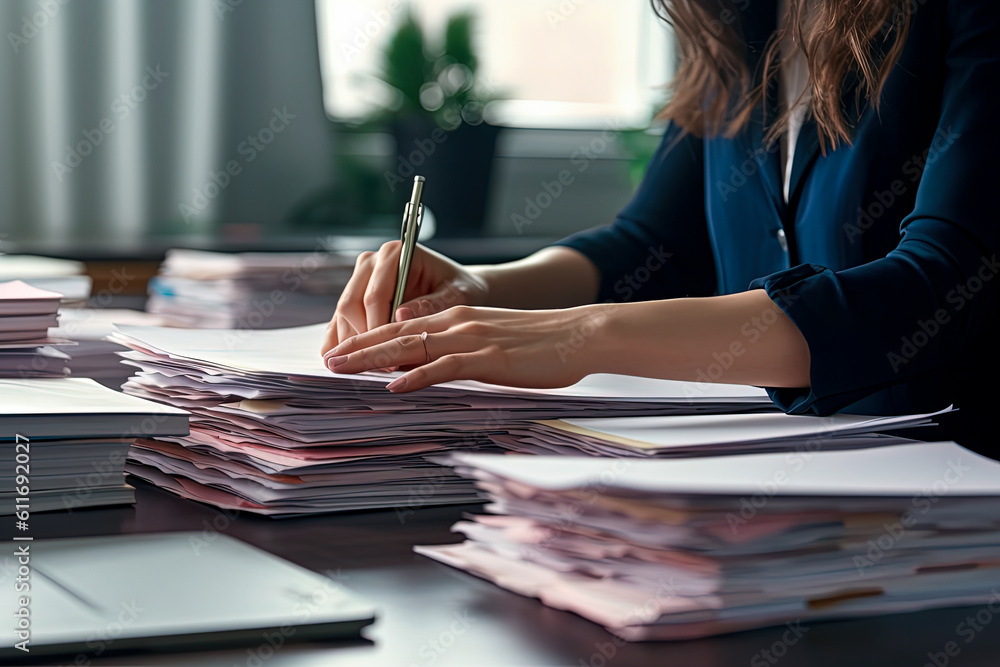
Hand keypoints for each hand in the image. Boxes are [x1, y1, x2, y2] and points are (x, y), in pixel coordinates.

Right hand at [322, 242, 489, 354]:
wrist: (457, 289)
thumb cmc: (460, 289)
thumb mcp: (456, 296)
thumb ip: (431, 304)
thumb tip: (401, 314)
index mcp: (394, 253)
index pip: (374, 295)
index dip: (378, 328)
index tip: (390, 356)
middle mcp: (371, 262)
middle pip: (350, 306)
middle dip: (363, 340)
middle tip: (380, 367)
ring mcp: (359, 280)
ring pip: (342, 316)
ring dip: (354, 345)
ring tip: (374, 369)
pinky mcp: (355, 298)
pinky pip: (340, 323)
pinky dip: (344, 344)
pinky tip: (354, 365)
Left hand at [322, 305, 611, 391]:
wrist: (579, 334)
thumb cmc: (541, 343)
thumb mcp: (493, 339)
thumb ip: (460, 349)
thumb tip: (430, 366)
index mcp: (457, 317)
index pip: (403, 326)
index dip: (370, 338)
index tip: (343, 351)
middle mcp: (457, 322)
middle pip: (396, 333)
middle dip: (358, 347)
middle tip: (326, 360)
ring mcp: (470, 338)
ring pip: (410, 346)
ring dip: (372, 359)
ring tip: (342, 369)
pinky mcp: (487, 357)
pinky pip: (443, 367)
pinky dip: (415, 377)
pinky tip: (392, 387)